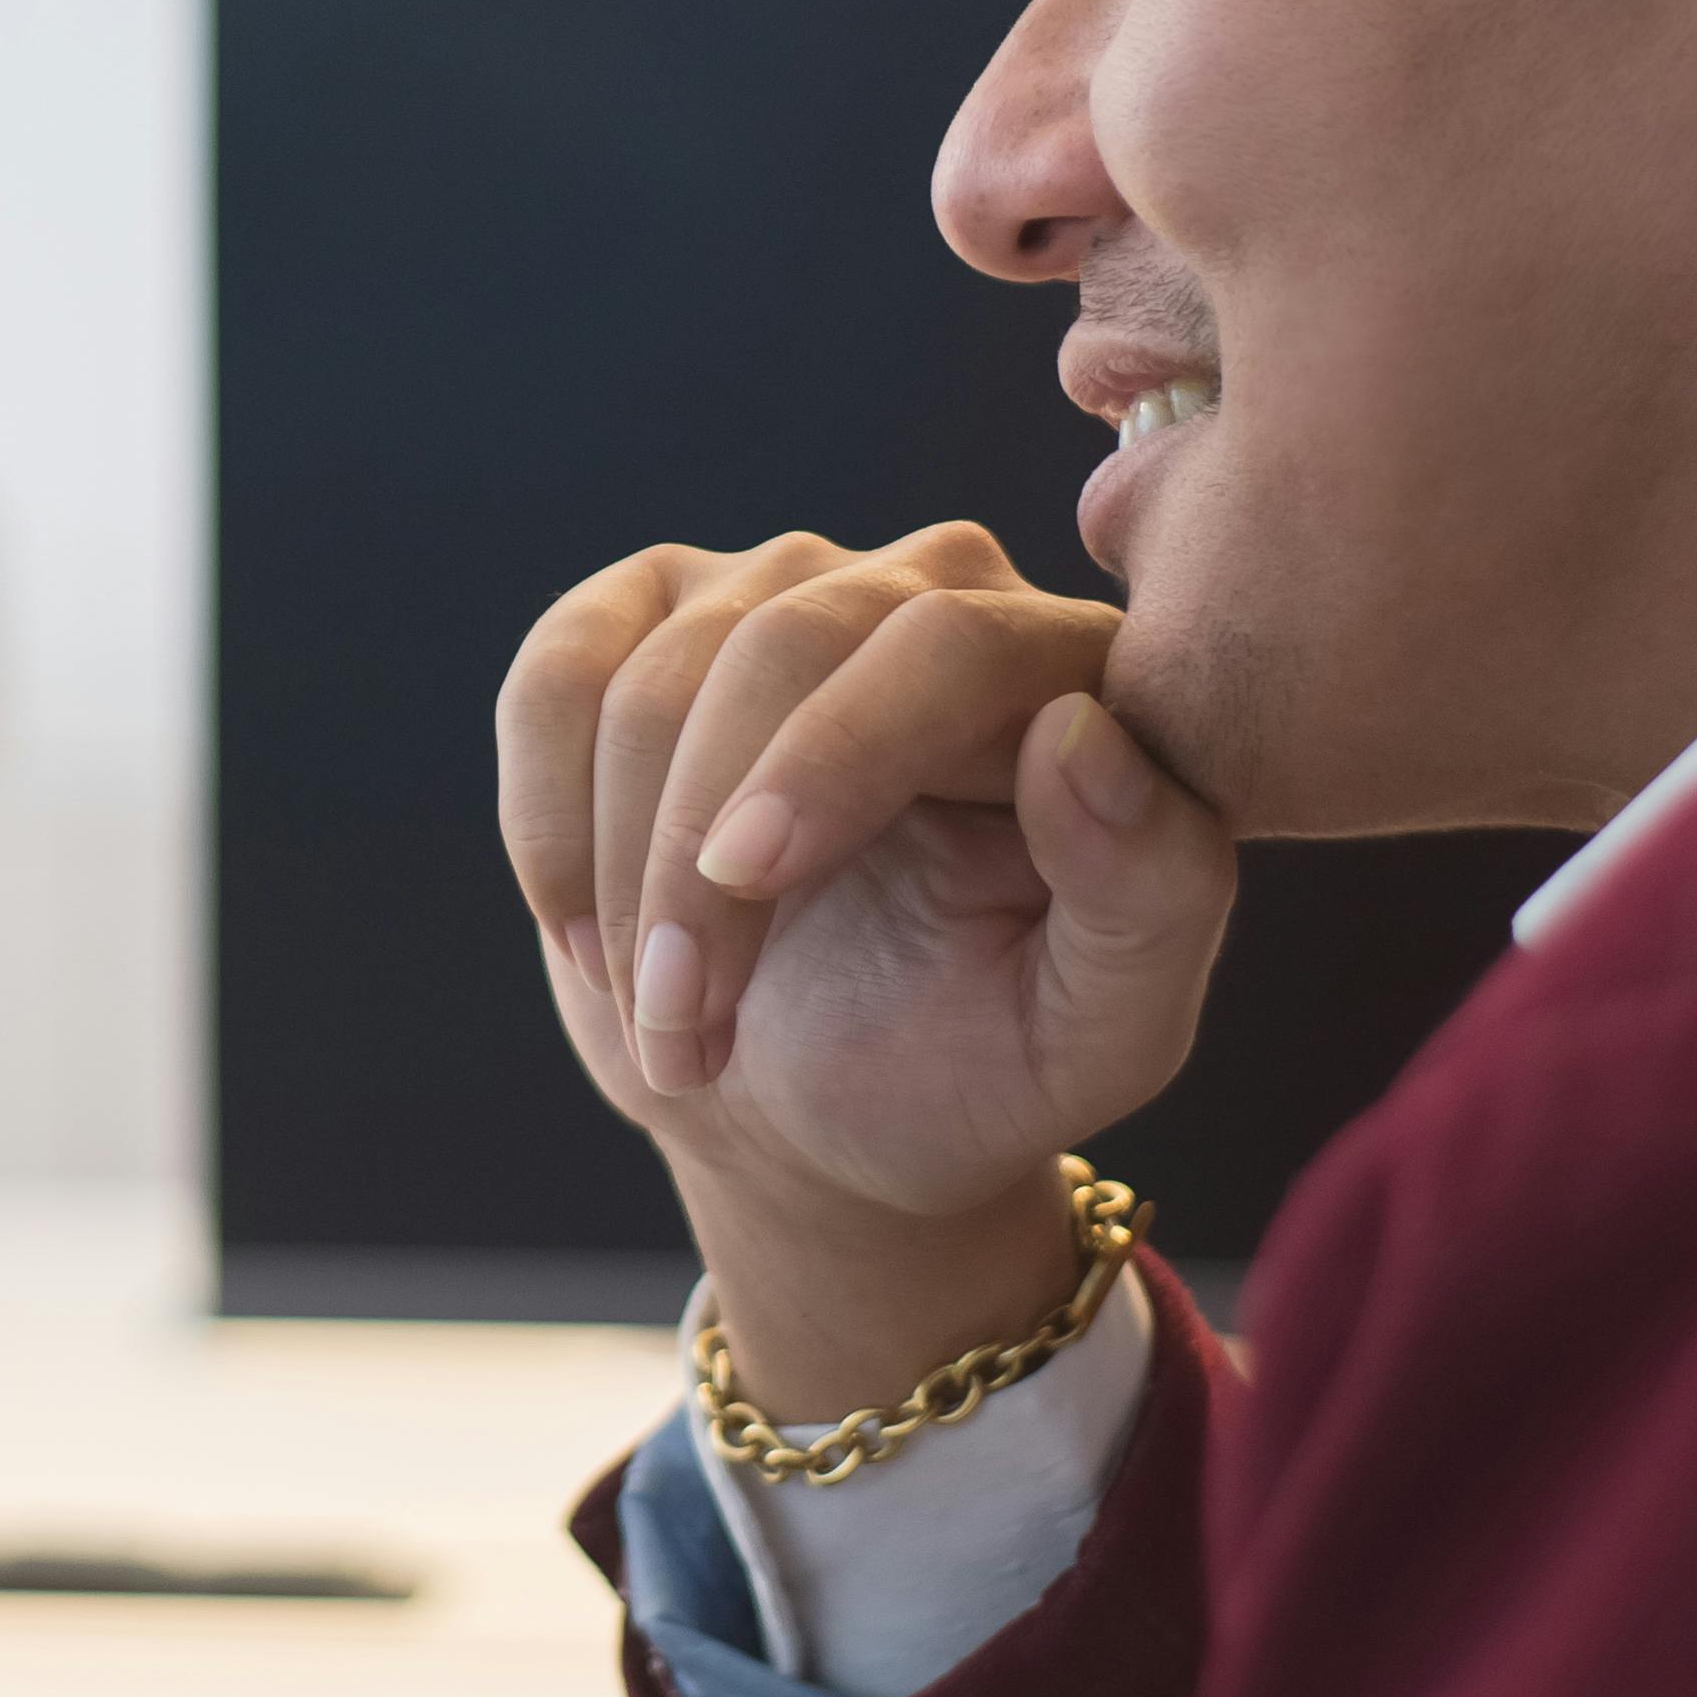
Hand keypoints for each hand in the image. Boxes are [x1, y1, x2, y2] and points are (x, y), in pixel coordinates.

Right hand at [495, 526, 1239, 1411]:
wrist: (819, 1107)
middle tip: (686, 1030)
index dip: (833, 749)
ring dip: (621, 871)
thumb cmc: (978, 1068)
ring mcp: (785, 589)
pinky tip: (591, 935)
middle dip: (699, 853)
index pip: (949, 644)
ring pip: (655, 674)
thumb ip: (1150, 891)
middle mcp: (938, 593)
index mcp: (1078, 674)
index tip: (744, 877)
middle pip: (783, 643)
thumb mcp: (1098, 1033)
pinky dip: (545, 817)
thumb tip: (1080, 733)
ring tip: (668, 1025)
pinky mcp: (652, 618)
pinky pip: (558, 671)